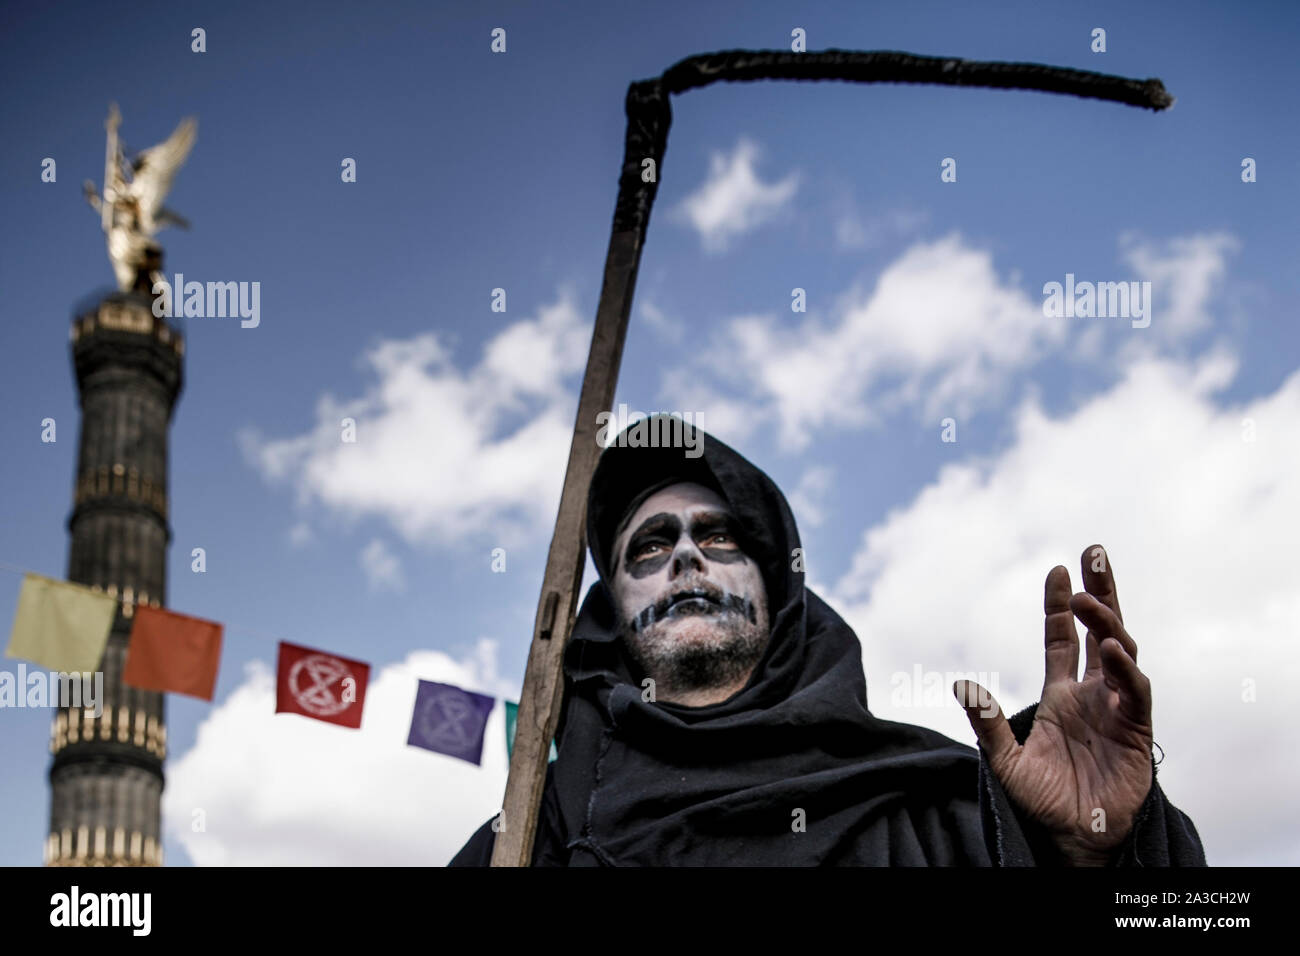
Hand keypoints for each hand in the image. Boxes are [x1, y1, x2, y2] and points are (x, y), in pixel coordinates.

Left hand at [953, 544, 1153, 864]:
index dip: (1060, 605)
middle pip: (1101, 630)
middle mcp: (1093, 695)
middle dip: (1100, 590)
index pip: (1062, 638)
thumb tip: (960, 685)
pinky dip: (1128, 670)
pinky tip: (1114, 650)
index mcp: (1061, 695)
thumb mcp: (1003, 761)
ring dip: (1108, 623)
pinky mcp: (1139, 733)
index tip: (1056, 568)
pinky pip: (1137, 692)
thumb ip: (986, 724)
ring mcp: (1118, 710)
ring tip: (1089, 598)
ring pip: (1123, 652)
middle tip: (1094, 550)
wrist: (1072, 840)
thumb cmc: (1040, 802)